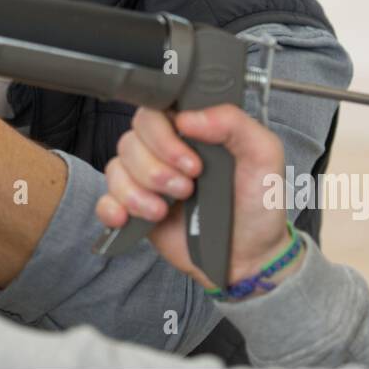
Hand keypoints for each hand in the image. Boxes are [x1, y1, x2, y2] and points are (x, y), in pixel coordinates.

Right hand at [95, 105, 297, 289]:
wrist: (249, 256)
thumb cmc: (257, 203)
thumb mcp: (263, 154)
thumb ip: (233, 122)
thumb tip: (188, 117)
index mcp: (191, 130)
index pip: (155, 112)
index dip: (164, 136)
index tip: (191, 162)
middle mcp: (164, 151)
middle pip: (131, 140)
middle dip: (155, 168)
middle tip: (186, 188)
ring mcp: (146, 180)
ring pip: (116, 169)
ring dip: (139, 192)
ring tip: (166, 209)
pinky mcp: (134, 208)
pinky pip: (105, 199)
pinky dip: (112, 208)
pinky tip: (130, 217)